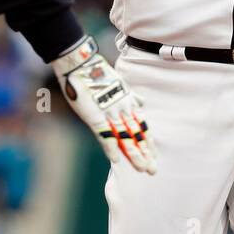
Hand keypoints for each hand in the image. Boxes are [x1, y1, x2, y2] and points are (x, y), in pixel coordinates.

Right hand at [52, 36, 156, 174]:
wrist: (80, 63)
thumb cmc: (96, 72)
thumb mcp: (118, 83)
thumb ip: (130, 95)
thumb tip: (141, 101)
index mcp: (127, 101)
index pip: (141, 126)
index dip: (147, 141)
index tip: (153, 154)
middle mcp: (122, 108)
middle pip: (137, 134)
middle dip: (145, 153)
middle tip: (153, 169)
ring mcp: (109, 112)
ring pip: (125, 137)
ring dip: (134, 154)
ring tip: (142, 169)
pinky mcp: (95, 115)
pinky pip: (105, 135)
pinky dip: (111, 148)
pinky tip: (117, 160)